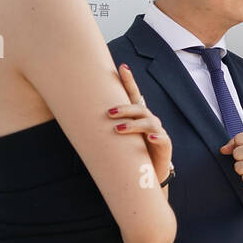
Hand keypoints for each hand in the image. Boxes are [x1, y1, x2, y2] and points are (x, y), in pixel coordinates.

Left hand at [108, 64, 171, 185]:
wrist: (149, 174)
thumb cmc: (131, 154)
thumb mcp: (119, 140)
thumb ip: (107, 128)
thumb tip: (78, 120)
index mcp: (138, 116)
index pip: (133, 95)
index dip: (129, 81)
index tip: (122, 67)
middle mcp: (149, 120)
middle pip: (138, 108)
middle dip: (124, 108)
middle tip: (109, 112)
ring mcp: (158, 131)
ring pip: (148, 122)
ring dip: (133, 124)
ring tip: (118, 129)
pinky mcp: (165, 145)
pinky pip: (162, 138)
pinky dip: (156, 136)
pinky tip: (150, 137)